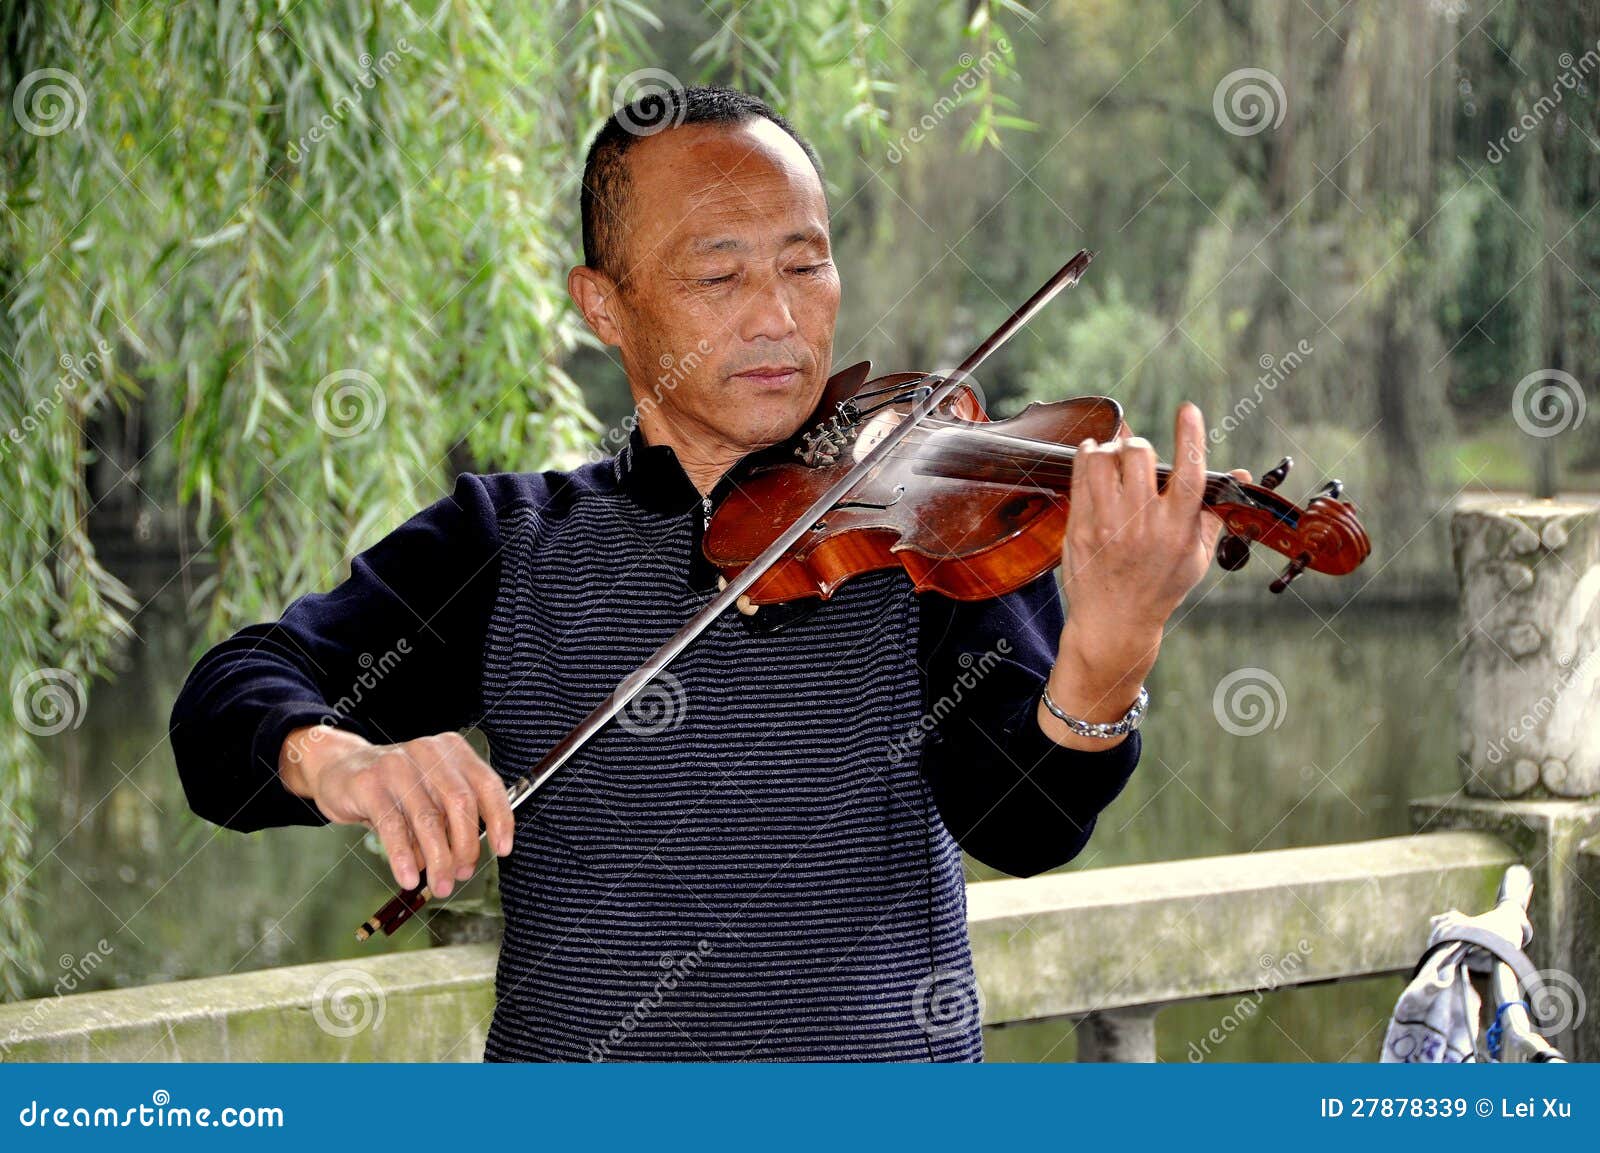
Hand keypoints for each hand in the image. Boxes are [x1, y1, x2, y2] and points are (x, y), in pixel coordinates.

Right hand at [279, 726, 513, 896]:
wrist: (341, 769)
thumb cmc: (397, 787)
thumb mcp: (430, 793)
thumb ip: (451, 819)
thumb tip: (466, 863)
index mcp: (453, 751)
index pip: (487, 784)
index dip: (500, 818)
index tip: (503, 849)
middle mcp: (429, 752)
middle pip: (460, 803)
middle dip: (466, 846)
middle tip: (462, 875)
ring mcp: (398, 765)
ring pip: (428, 819)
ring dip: (438, 860)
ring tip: (441, 885)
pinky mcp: (370, 784)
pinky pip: (393, 827)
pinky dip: (404, 858)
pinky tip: (408, 879)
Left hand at [1039, 404, 1249, 744]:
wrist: (1115, 621)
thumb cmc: (1160, 586)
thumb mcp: (1197, 556)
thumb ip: (1215, 512)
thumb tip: (1241, 473)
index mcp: (1177, 529)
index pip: (1190, 472)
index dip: (1191, 436)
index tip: (1189, 409)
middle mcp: (1143, 524)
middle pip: (1139, 455)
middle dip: (1139, 446)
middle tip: (1138, 455)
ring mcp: (1107, 525)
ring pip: (1103, 459)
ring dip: (1109, 449)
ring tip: (1113, 457)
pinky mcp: (1080, 528)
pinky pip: (1080, 476)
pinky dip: (1086, 457)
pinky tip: (1091, 455)